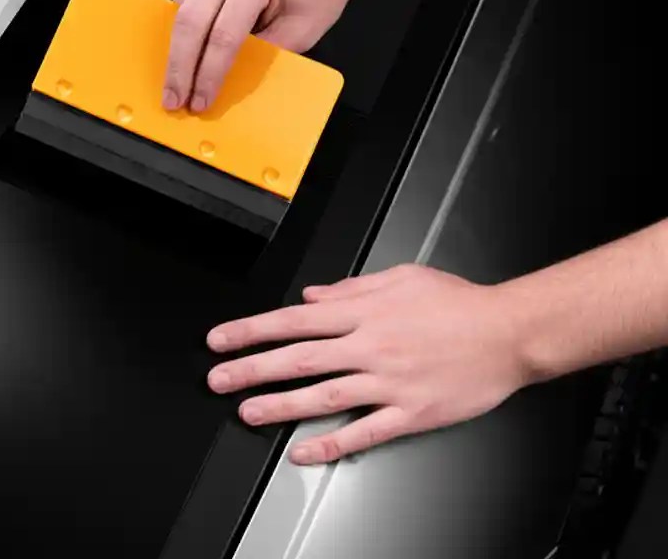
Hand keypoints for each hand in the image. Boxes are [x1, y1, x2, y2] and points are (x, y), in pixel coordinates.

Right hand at [163, 0, 379, 112]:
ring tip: (177, 80)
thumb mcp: (309, 22)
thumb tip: (231, 76)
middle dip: (179, 67)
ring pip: (180, 8)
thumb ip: (270, 50)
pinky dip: (185, 25)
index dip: (210, 74)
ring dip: (177, 48)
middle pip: (190, 21)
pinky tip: (188, 48)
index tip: (200, 101)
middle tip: (173, 99)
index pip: (224, 35)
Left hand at [204, 264, 534, 464]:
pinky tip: (305, 452)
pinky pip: (365, 432)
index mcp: (365, 313)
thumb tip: (312, 297)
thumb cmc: (461, 303)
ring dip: (281, 405)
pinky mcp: (412, 412)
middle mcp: (371, 347)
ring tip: (248, 413)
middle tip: (218, 379)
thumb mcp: (401, 278)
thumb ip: (351, 288)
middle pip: (299, 358)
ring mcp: (390, 382)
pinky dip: (332, 444)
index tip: (222, 339)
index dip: (252, 330)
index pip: (294, 320)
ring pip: (324, 395)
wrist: (512, 331)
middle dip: (252, 368)